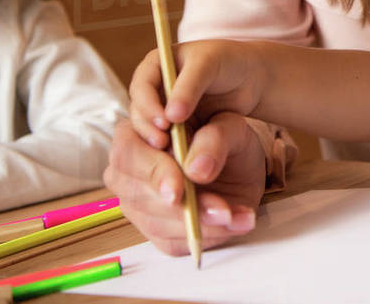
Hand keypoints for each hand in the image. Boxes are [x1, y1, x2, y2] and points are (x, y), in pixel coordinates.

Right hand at [103, 114, 263, 254]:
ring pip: (154, 222)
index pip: (128, 152)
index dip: (152, 171)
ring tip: (234, 214)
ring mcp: (137, 200)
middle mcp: (129, 167)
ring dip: (198, 223)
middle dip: (180, 207)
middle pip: (136, 194)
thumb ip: (214, 140)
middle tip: (218, 209)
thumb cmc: (228, 140)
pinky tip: (233, 222)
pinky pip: (170, 241)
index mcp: (138, 130)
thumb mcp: (231, 128)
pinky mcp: (154, 228)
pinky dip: (205, 236)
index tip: (180, 187)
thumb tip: (196, 169)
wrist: (241, 166)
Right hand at [128, 41, 266, 147]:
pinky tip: (181, 158)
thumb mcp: (207, 66)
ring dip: (157, 142)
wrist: (248, 78)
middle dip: (149, 128)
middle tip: (163, 143)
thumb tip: (170, 116)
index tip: (165, 122)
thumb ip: (188, 88)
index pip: (141, 87)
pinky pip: (165, 141)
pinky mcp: (173, 128)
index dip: (148, 105)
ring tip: (174, 153)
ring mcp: (163, 110)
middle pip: (140, 112)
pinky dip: (171, 149)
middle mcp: (154, 89)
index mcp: (156, 66)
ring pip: (149, 130)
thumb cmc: (228, 62)